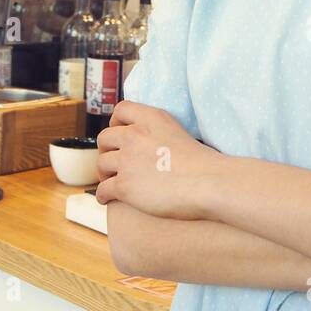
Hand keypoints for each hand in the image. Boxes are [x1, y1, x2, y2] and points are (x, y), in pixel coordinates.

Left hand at [94, 100, 224, 218]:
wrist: (208, 182)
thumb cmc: (203, 164)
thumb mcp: (178, 132)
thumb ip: (159, 132)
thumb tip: (152, 145)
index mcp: (151, 118)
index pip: (121, 110)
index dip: (116, 122)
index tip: (120, 135)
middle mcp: (135, 135)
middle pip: (105, 138)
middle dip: (106, 150)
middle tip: (113, 161)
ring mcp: (127, 160)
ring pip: (101, 164)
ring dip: (105, 173)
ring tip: (111, 181)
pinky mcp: (124, 185)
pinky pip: (102, 189)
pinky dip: (103, 196)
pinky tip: (108, 200)